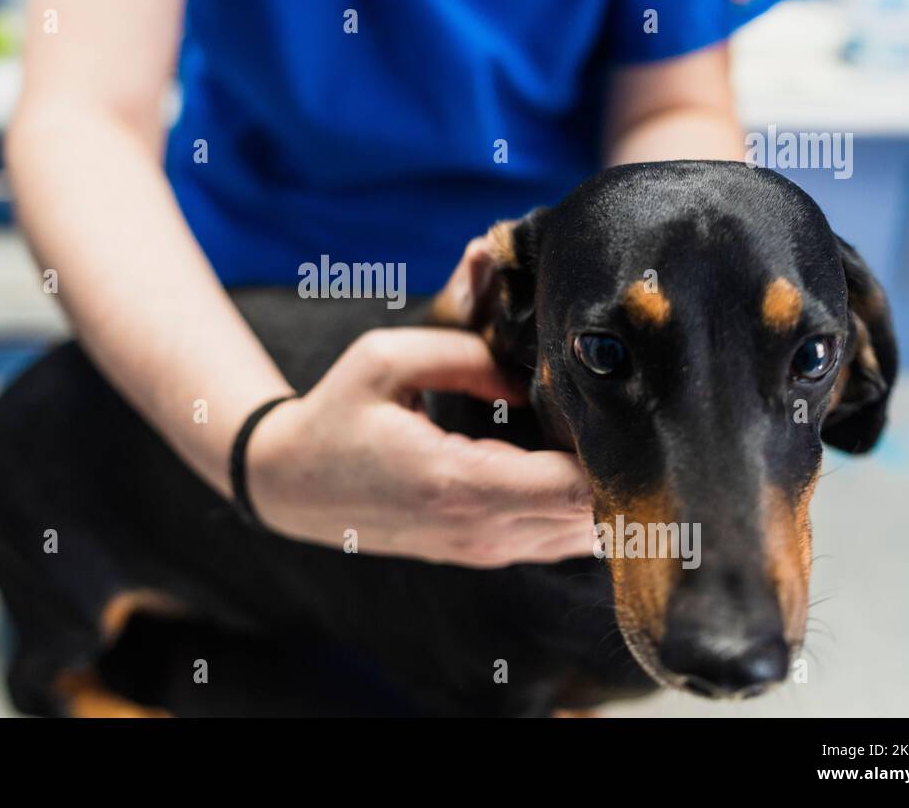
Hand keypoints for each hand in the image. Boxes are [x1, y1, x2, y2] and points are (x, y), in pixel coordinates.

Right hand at [246, 327, 596, 567]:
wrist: (291, 485)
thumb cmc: (335, 414)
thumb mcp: (385, 359)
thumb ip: (466, 356)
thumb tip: (532, 377)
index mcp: (458, 483)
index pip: (575, 489)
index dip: (610, 451)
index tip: (614, 405)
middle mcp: (481, 530)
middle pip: (594, 517)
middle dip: (616, 468)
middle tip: (616, 410)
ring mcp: (485, 550)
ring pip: (586, 536)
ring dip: (602, 490)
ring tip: (594, 431)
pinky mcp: (485, 552)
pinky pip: (559, 539)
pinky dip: (579, 507)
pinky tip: (569, 460)